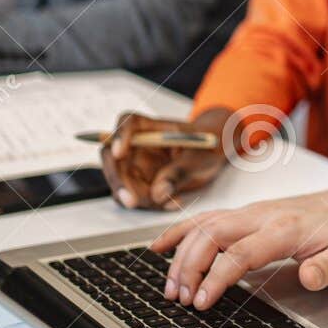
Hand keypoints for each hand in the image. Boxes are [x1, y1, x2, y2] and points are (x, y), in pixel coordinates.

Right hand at [100, 108, 231, 209]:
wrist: (214, 155)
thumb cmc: (207, 146)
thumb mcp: (200, 157)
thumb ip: (179, 172)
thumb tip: (157, 193)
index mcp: (151, 126)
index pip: (128, 122)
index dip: (119, 136)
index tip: (119, 154)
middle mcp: (137, 144)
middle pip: (113, 156)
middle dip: (118, 180)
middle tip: (131, 201)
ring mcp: (136, 164)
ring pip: (121, 182)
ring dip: (139, 198)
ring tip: (171, 200)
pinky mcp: (139, 182)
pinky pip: (134, 196)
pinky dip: (149, 205)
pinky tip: (173, 202)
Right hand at [149, 179, 327, 307]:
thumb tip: (309, 277)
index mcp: (284, 229)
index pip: (240, 253)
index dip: (216, 277)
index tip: (201, 302)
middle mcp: (262, 216)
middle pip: (213, 235)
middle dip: (189, 266)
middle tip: (179, 298)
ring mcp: (250, 213)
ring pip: (204, 226)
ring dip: (181, 254)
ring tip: (169, 287)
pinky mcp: (245, 215)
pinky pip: (206, 218)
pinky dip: (181, 231)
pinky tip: (160, 246)